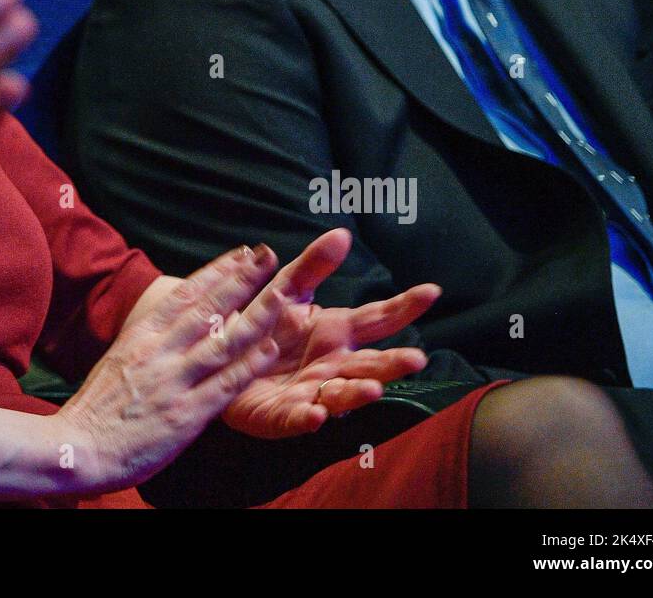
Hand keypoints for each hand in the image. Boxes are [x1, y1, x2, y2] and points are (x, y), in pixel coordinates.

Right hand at [54, 244, 287, 493]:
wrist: (76, 447)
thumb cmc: (98, 407)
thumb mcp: (120, 359)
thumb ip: (151, 342)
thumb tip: (177, 324)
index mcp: (142, 335)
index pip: (186, 293)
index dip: (218, 270)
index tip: (242, 252)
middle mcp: (159, 351)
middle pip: (208, 307)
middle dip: (241, 278)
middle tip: (268, 255)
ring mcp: (173, 382)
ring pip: (223, 342)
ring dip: (256, 316)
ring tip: (283, 295)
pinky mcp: (184, 415)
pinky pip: (223, 385)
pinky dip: (248, 365)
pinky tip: (269, 348)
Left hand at [220, 229, 436, 438]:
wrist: (221, 356)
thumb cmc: (263, 324)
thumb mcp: (286, 288)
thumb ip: (313, 265)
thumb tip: (341, 233)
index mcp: (336, 332)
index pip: (377, 318)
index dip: (404, 306)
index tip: (430, 291)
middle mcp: (331, 364)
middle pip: (368, 365)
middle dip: (392, 364)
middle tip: (416, 359)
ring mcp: (311, 391)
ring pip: (340, 395)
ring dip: (357, 393)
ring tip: (373, 389)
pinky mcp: (282, 415)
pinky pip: (297, 418)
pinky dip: (309, 417)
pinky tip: (318, 414)